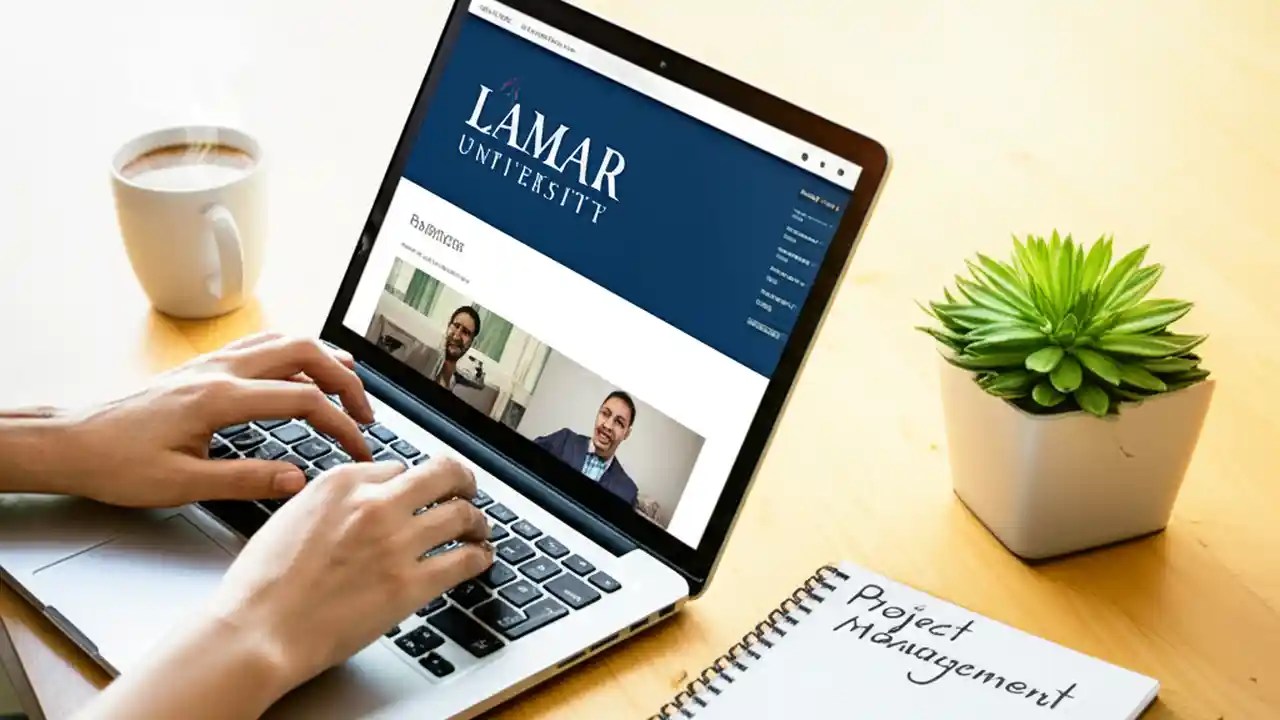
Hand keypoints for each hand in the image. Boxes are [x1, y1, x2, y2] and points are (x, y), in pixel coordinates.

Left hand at [56, 332, 375, 506]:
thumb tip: (297, 480)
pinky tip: (302, 370)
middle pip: (305, 353)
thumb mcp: (182, 484)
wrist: (73, 442)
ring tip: (349, 387)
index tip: (358, 448)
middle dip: (345, 380)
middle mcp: (221, 371)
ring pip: (285, 341)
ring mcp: (212, 364)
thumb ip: (245, 480)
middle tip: (364, 413)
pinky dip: (296, 355)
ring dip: (324, 360)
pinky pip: (263, 346)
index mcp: (220, 398)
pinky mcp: (205, 368)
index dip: (341, 424)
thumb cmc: (117, 463)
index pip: (303, 400)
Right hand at [76, 457, 494, 719]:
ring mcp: (397, 543)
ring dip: (477, 521)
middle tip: (468, 490)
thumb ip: (333, 503)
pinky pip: (464, 560)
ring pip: (462, 514)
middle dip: (462, 479)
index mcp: (342, 482)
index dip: (412, 483)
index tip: (421, 492)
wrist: (257, 630)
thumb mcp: (291, 517)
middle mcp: (375, 504)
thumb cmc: (262, 585)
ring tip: (479, 529)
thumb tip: (360, 503)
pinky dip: (480, 556)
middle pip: (443, 473)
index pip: (398, 467)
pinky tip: (480, 558)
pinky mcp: (411, 584)